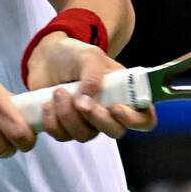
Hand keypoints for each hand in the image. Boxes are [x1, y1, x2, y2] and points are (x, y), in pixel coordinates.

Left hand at [25, 32, 157, 142]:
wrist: (46, 57)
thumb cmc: (74, 55)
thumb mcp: (89, 56)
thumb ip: (93, 77)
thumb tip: (86, 105)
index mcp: (125, 93)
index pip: (144, 118)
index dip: (134, 120)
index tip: (115, 108)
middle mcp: (109, 112)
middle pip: (115, 131)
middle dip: (96, 119)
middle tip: (80, 102)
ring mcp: (87, 122)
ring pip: (85, 136)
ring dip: (68, 116)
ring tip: (57, 92)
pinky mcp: (65, 126)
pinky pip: (62, 136)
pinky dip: (52, 122)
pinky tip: (48, 104)